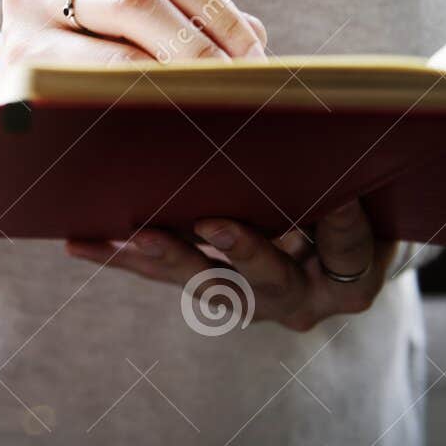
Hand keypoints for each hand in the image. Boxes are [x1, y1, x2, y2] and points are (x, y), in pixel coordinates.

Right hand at [0, 0, 266, 96]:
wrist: (18, 98)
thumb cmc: (89, 54)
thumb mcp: (127, 19)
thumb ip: (185, 16)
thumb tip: (254, 37)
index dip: (220, 11)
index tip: (254, 53)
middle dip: (197, 46)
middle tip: (237, 84)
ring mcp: (22, 34)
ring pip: (115, 55)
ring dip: (174, 84)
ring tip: (210, 108)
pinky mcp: (16, 85)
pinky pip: (92, 99)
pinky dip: (138, 112)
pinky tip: (165, 126)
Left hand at [67, 199, 395, 331]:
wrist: (340, 249)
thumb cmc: (356, 204)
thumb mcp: (365, 196)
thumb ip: (342, 184)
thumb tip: (316, 143)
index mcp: (352, 277)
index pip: (348, 252)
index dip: (342, 229)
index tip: (340, 198)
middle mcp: (300, 299)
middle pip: (269, 277)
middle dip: (242, 250)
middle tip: (213, 226)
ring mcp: (252, 302)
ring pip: (205, 283)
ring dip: (164, 257)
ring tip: (134, 236)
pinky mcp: (211, 293)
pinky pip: (162, 276)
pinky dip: (123, 258)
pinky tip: (80, 243)